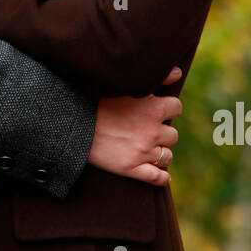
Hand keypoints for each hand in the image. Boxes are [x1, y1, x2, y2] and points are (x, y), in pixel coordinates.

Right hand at [87, 66, 182, 185]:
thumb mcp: (126, 85)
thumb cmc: (96, 99)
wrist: (72, 122)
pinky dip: (162, 178)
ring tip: (146, 147)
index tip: (157, 108)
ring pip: (167, 156)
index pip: (176, 108)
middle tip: (147, 129)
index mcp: (154, 108)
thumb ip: (157, 77)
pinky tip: (162, 176)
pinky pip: (157, 178)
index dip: (167, 108)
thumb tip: (178, 72)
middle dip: (162, 131)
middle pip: (173, 134)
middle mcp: (152, 131)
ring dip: (160, 152)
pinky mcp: (132, 169)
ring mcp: (143, 152)